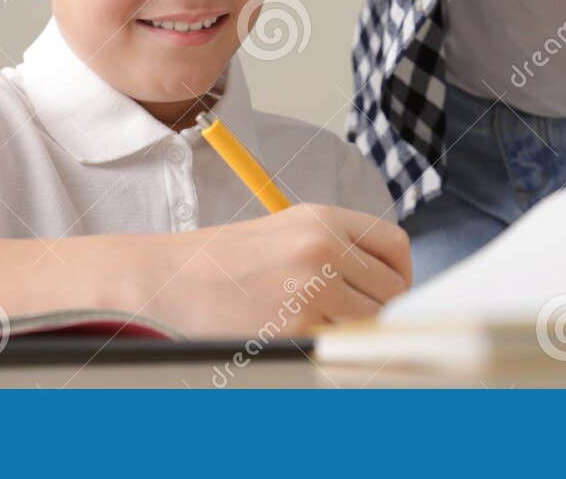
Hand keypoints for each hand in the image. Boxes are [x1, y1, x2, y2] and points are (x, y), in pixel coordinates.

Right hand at [118, 203, 411, 336]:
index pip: (396, 245)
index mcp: (323, 218)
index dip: (399, 274)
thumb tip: (386, 285)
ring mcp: (311, 288)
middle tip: (349, 317)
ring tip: (313, 324)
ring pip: (368, 323)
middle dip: (378, 310)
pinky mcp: (295, 326)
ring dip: (350, 331)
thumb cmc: (222, 260)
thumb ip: (337, 248)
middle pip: (391, 290)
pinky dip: (322, 347)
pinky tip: (294, 335)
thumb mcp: (286, 231)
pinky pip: (335, 345)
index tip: (387, 291)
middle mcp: (323, 248)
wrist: (166, 279)